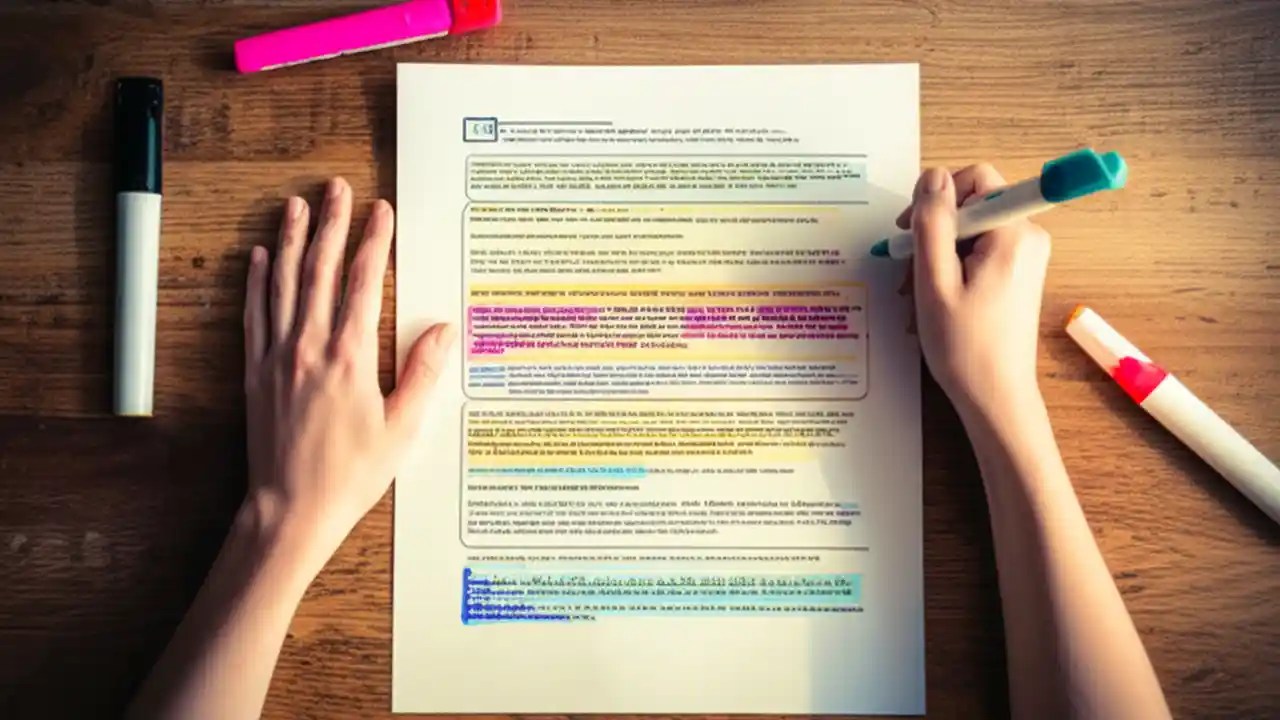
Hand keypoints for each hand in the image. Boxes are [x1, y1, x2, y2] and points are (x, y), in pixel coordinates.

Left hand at [241, 177, 454, 565]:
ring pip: (284, 284)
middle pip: (321, 271)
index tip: (383, 212)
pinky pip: (255, 316)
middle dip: (333, 225)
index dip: (375, 242)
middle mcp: (310, 347)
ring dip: (292, 240)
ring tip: (298, 205)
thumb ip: (422, 375)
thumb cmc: (351, 475)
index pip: (365, 284)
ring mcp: (278, 357)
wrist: (290, 509)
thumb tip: (442, 331)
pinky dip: (257, 283)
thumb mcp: (402, 429)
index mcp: (350, 358)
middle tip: (338, 189)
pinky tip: (261, 258)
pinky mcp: (256, 373)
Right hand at [901, 165, 1050, 423]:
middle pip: (971, 205)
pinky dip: (951, 269)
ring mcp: (1025, 256)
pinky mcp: (1018, 273)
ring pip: (970, 230)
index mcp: (1013, 234)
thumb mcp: (935, 282)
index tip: (910, 229)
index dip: (938, 196)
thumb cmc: (965, 347)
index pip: (977, 178)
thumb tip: (933, 175)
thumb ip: (933, 223)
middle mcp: (1028, 237)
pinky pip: (978, 251)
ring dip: (936, 255)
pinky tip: (933, 300)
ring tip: (916, 294)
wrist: (995, 397)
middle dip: (933, 232)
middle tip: (907, 271)